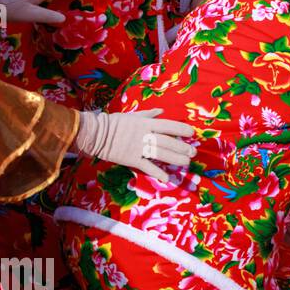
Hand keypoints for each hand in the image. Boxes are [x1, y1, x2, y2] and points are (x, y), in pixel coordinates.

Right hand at [75, 108, 196, 182]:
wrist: (96, 134)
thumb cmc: (115, 123)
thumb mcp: (133, 115)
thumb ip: (148, 114)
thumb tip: (162, 111)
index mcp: (145, 123)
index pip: (168, 126)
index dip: (181, 130)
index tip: (192, 134)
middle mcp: (144, 135)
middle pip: (167, 142)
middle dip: (182, 148)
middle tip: (193, 153)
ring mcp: (138, 148)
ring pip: (160, 154)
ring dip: (175, 159)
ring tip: (187, 163)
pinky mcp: (131, 159)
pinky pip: (147, 167)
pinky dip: (157, 173)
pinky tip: (167, 178)